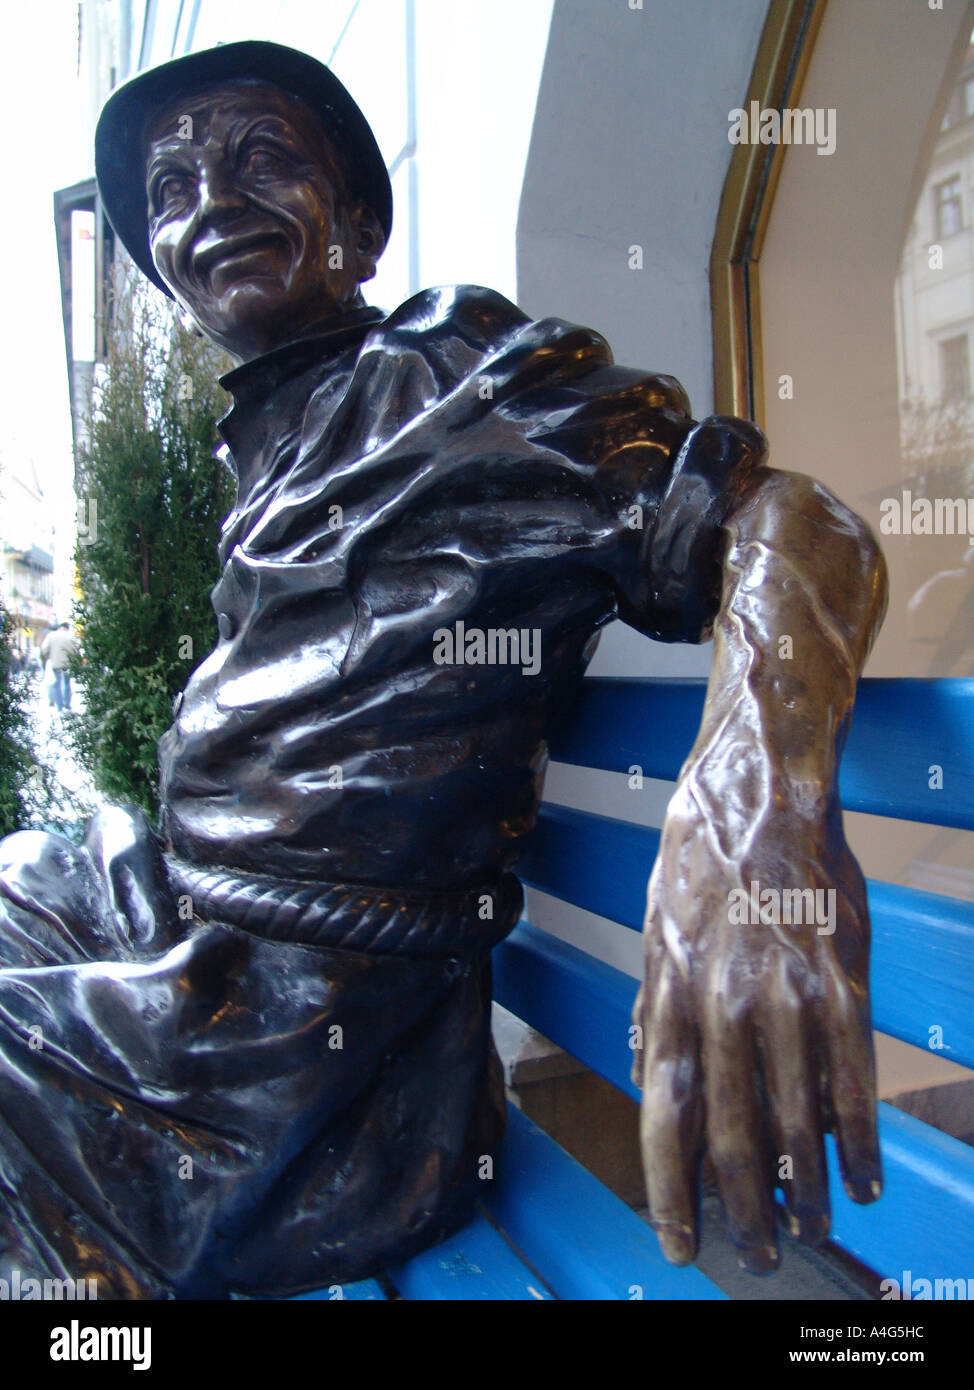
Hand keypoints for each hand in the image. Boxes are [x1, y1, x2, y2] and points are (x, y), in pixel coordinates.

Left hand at [631, 768, 881, 1272]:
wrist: (761, 792)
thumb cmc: (700, 862)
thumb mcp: (654, 931)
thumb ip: (654, 1007)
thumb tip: (647, 1074)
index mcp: (669, 993)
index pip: (665, 1114)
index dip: (672, 1187)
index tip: (681, 1241)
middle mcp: (721, 1002)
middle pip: (732, 1132)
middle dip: (744, 1207)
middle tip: (759, 1251)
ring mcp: (784, 993)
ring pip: (795, 1118)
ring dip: (805, 1187)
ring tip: (810, 1227)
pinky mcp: (839, 980)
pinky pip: (851, 1077)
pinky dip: (859, 1139)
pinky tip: (865, 1177)